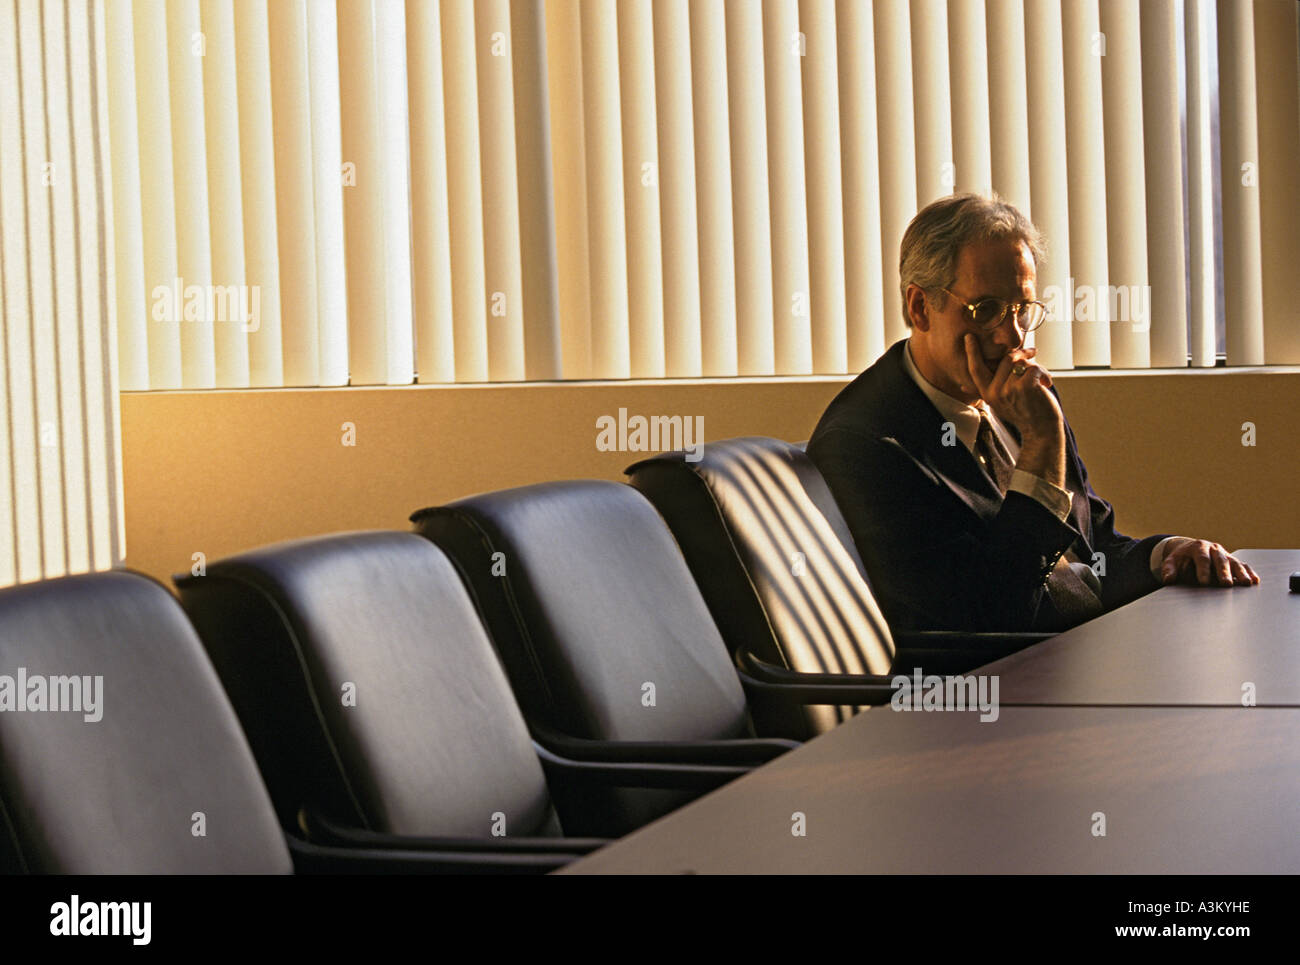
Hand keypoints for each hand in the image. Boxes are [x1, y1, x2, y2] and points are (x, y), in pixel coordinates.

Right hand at [964, 335, 1065, 487]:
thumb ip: (989, 389)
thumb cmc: (1025, 415)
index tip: (969, 337)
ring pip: (1021, 362)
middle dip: (1022, 353)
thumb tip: (967, 384)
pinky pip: (1034, 367)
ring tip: (1041, 378)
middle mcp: (995, 392)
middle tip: (1033, 352)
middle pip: (1004, 359)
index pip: (975, 369)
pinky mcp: (1024, 387)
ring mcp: (1009, 390)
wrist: (1041, 432)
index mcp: (987, 394)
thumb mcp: (1001, 402)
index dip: (972, 352)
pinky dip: (1045, 373)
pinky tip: (1046, 384)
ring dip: (1035, 366)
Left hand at [1160, 538, 1259, 586]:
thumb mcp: (1171, 561)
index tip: (1204, 582)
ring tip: (1246, 583)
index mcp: (1198, 547)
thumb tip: (1168, 579)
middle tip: (1226, 584)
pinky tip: (1254, 581)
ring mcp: (1225, 554)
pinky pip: (1243, 565)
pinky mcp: (1233, 560)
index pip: (1201, 558)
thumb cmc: (1181, 558)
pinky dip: (1249, 572)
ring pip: (1234, 562)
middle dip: (1223, 573)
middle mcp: (1214, 549)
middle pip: (1220, 560)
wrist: (1191, 548)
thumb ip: (1169, 569)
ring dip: (1241, 573)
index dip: (1203, 570)